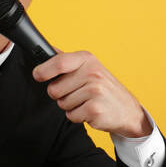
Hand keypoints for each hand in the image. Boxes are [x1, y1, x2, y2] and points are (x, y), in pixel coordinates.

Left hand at [31, 50, 150, 136]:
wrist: (128, 110)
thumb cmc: (104, 88)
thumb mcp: (89, 67)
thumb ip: (67, 60)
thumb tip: (47, 49)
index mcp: (88, 60)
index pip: (58, 62)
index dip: (43, 70)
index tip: (37, 75)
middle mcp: (92, 73)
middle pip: (55, 89)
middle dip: (61, 95)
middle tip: (78, 93)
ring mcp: (95, 91)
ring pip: (62, 104)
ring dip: (71, 107)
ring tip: (87, 101)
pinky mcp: (95, 109)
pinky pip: (71, 116)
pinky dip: (78, 117)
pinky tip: (90, 111)